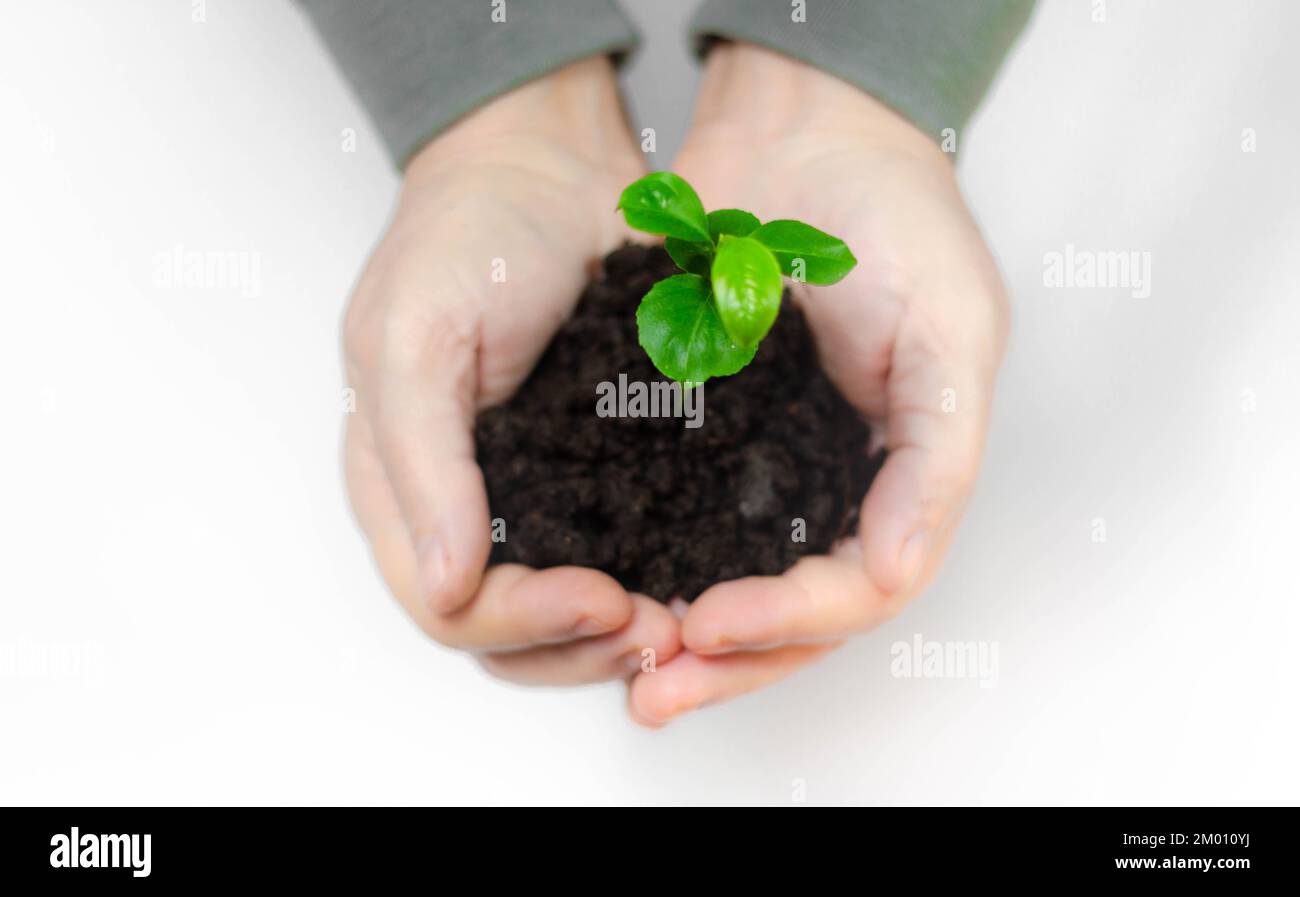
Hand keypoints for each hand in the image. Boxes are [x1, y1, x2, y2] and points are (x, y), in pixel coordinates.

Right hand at [343, 58, 679, 685]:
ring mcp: (538, 496)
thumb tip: (444, 586)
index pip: (448, 607)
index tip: (601, 599)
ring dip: (622, 632)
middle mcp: (468, 509)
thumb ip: (423, 464)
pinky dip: (659, 578)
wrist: (549, 166)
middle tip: (659, 627)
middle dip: (580, 645)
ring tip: (686, 620)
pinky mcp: (601, 471)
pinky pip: (623, 551)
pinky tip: (704, 578)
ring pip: (566, 612)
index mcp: (403, 488)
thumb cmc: (464, 235)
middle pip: (509, 632)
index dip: (522, 622)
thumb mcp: (416, 337)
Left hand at [628, 44, 1009, 724]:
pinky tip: (593, 589)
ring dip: (676, 635)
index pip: (857, 589)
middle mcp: (830, 488)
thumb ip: (937, 454)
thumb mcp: (951, 327)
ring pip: (723, 582)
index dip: (791, 620)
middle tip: (656, 690)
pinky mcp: (696, 434)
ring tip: (620, 667)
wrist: (801, 131)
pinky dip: (639, 561)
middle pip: (786, 614)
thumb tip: (899, 570)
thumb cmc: (895, 216)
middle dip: (724, 661)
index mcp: (900, 477)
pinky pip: (667, 516)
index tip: (714, 620)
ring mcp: (761, 466)